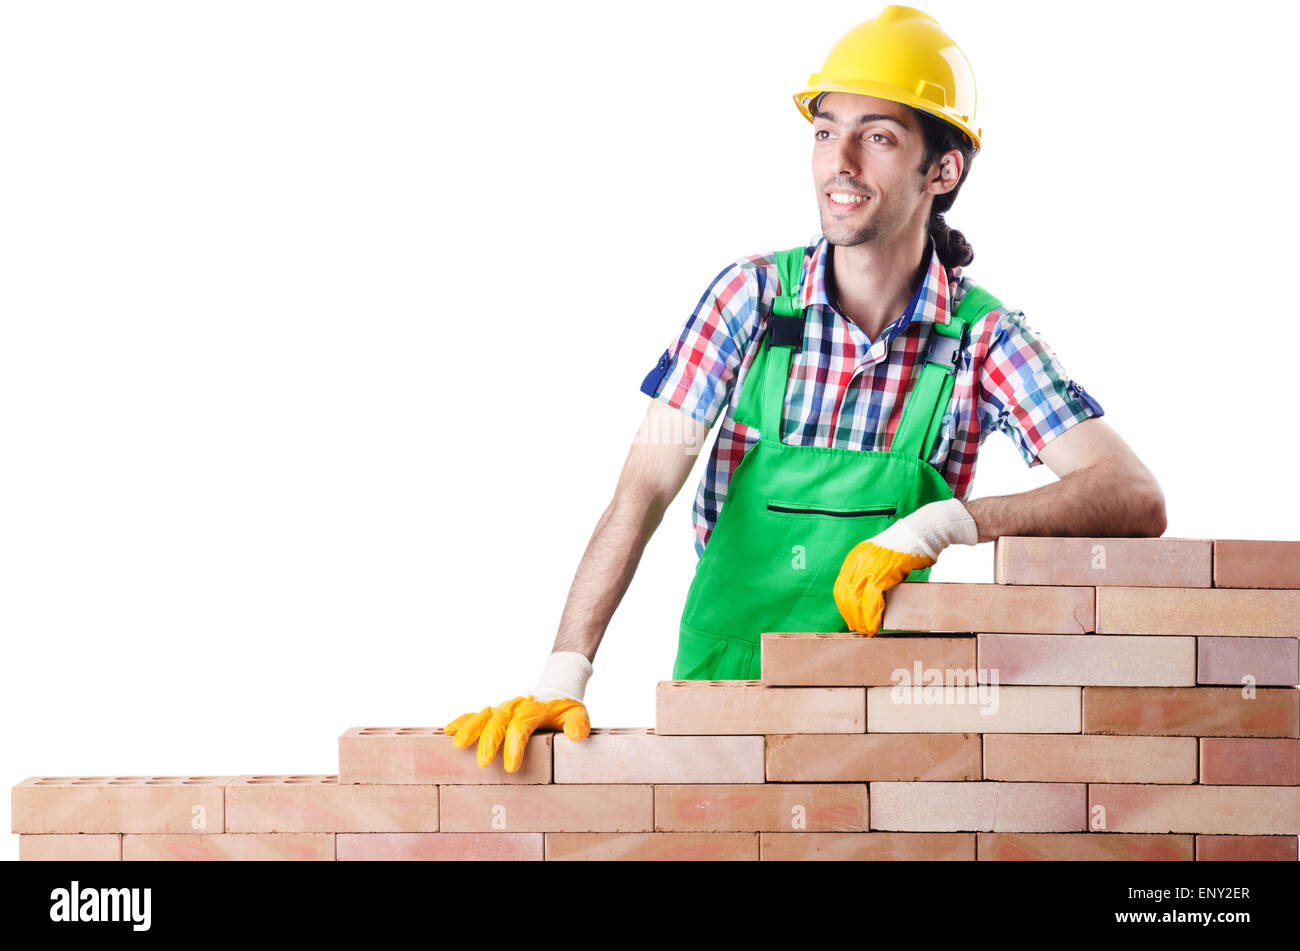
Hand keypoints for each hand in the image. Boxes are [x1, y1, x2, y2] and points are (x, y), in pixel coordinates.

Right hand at [444, 651, 592, 771]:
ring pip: (484, 716)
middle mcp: (516, 706)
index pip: (522, 725)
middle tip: (482, 763)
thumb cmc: (566, 708)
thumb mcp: (578, 714)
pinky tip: (447, 731)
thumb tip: (575, 735)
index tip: (510, 767)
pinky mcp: (496, 711)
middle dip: (488, 741)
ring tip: (457, 745)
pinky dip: (463, 720)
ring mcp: (505, 707)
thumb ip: (578, 724)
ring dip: (470, 729)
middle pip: (499, 720)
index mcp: (535, 708)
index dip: (514, 745)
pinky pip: (477, 714)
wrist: (556, 688)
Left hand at [832, 498, 977, 634]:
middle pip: (845, 595)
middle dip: (851, 615)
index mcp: (856, 557)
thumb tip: (875, 595)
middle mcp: (858, 560)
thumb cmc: (909, 547)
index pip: (842, 586)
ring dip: (861, 619)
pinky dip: (872, 616)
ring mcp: (868, 566)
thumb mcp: (883, 559)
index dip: (845, 606)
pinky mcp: (882, 573)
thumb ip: (874, 573)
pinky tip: (875, 625)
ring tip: (868, 631)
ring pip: (855, 599)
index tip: (851, 618)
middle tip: (859, 629)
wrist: (923, 532)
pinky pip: (871, 600)